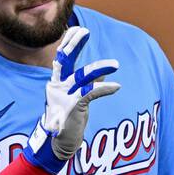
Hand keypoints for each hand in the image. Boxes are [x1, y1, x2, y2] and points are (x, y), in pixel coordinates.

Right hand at [23, 26, 119, 171]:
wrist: (59, 145)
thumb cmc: (68, 122)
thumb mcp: (77, 100)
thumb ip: (87, 85)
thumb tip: (101, 74)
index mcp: (57, 83)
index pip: (61, 58)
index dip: (69, 43)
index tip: (78, 30)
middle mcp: (57, 87)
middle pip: (64, 60)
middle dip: (74, 44)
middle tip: (85, 31)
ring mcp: (64, 96)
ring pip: (82, 75)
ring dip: (100, 68)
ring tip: (116, 64)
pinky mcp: (73, 107)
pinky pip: (91, 92)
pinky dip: (105, 88)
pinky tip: (116, 86)